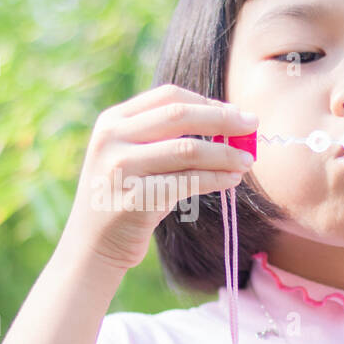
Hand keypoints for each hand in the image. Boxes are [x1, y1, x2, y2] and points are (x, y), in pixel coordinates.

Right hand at [61, 84, 257, 272]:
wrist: (90, 247)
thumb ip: (163, 138)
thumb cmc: (124, 199)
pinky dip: (215, 178)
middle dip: (222, 118)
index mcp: (113, 121)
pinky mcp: (134, 199)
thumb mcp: (131, 158)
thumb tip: (225, 124)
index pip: (168, 96)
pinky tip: (232, 180)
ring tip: (247, 160)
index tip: (235, 111)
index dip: (207, 101)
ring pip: (187, 149)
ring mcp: (120, 168)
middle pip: (180, 115)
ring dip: (224, 152)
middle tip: (252, 124)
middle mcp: (112, 139)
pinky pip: (186, 182)